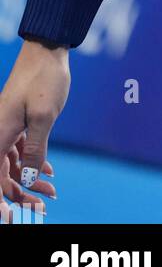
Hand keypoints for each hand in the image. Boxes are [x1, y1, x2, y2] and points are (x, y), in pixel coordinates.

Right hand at [0, 41, 69, 221]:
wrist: (47, 50)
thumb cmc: (45, 79)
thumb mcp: (44, 116)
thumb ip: (36, 149)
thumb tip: (28, 178)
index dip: (0, 201)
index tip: (13, 217)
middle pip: (2, 175)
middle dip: (20, 194)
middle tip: (42, 205)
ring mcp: (6, 127)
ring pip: (12, 164)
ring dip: (29, 180)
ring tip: (51, 191)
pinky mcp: (17, 122)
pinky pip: (19, 150)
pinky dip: (32, 162)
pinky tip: (48, 171)